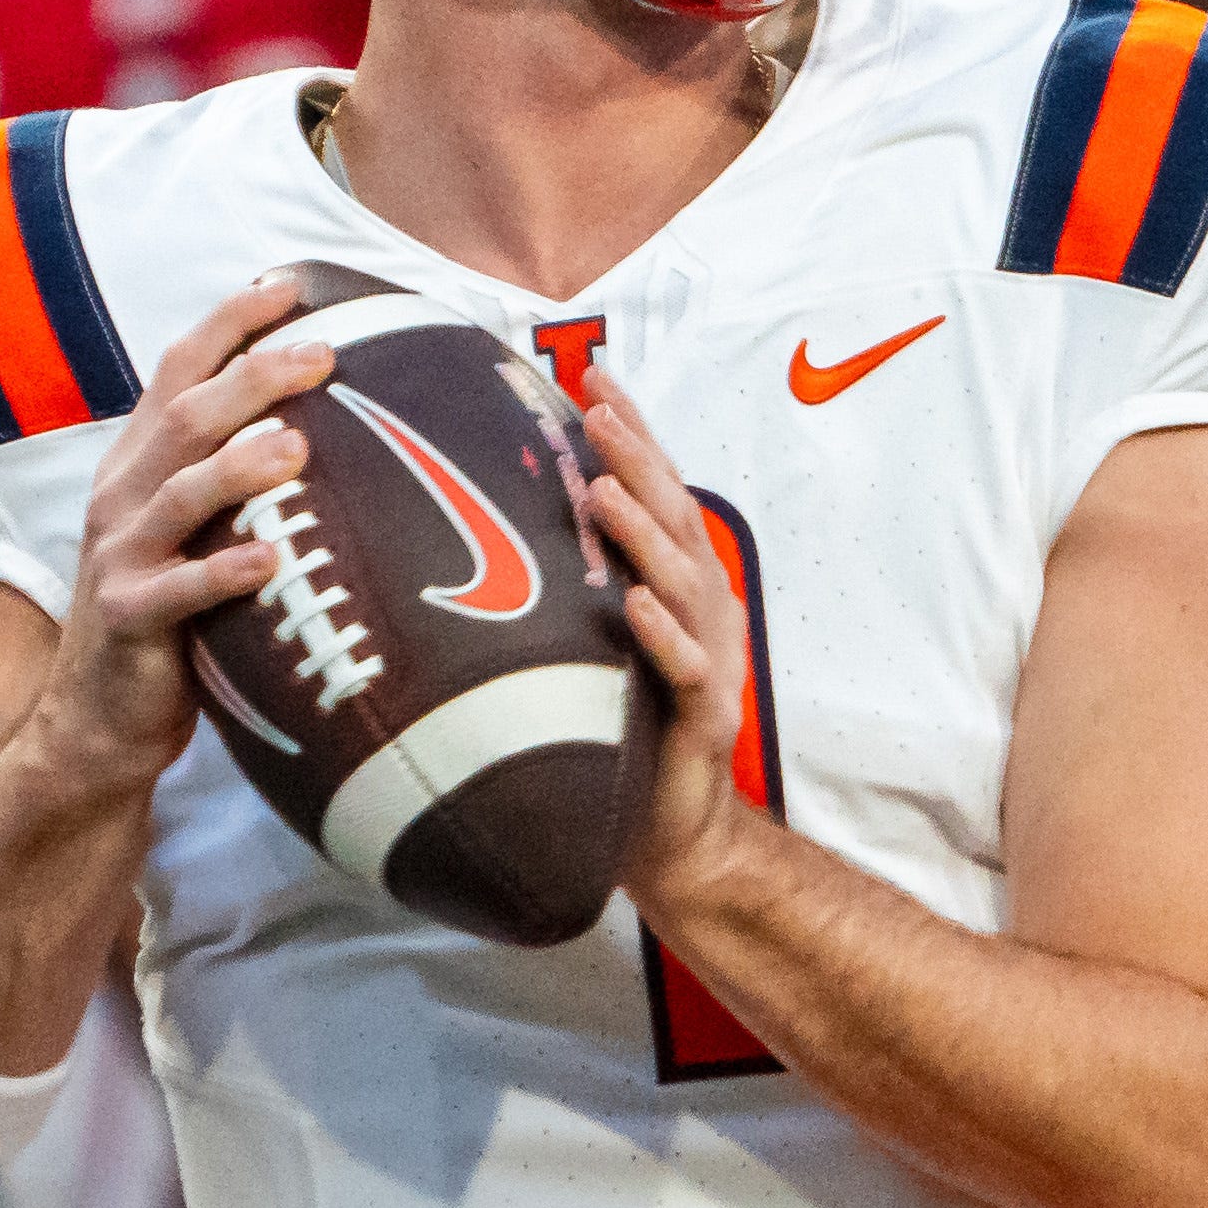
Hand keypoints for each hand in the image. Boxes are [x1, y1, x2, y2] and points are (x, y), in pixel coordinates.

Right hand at [25, 276, 331, 813]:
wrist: (96, 720)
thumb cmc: (172, 617)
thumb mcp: (195, 532)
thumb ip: (237, 478)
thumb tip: (331, 421)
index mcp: (140, 464)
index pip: (178, 372)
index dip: (228, 323)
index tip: (289, 282)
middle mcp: (122, 496)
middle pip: (186, 418)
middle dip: (250, 377)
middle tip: (321, 353)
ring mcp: (120, 556)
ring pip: (179, 494)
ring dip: (237, 466)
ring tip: (295, 446)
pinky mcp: (128, 619)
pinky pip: (179, 591)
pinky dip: (224, 572)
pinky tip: (273, 558)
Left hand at [567, 365, 755, 909]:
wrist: (674, 835)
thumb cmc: (624, 729)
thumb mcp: (593, 644)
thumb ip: (574, 583)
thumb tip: (497, 520)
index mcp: (679, 583)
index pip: (656, 490)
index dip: (630, 430)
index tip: (590, 372)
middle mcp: (702, 608)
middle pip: (674, 517)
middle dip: (639, 457)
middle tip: (599, 406)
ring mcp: (710, 659)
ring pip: (682, 581)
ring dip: (643, 532)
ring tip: (607, 488)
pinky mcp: (707, 717)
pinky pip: (687, 668)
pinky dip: (663, 633)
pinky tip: (635, 605)